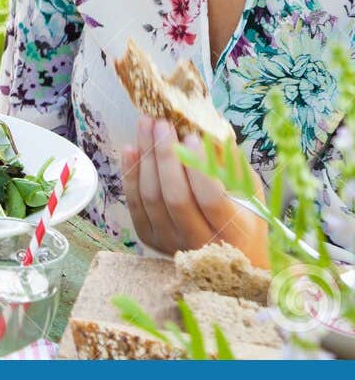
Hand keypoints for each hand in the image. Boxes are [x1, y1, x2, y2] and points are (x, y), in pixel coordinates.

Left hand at [119, 116, 268, 265]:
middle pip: (175, 197)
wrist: (229, 257)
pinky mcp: (150, 238)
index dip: (199, 166)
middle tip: (161, 123)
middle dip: (165, 155)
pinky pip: (135, 204)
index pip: (211, 199)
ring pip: (151, 198)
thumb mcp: (249, 191)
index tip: (192, 137)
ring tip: (145, 126)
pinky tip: (130, 148)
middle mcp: (201, 243)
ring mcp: (172, 242)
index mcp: (234, 232)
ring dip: (145, 158)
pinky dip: (130, 174)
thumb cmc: (244, 216)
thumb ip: (232, 162)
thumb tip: (211, 125)